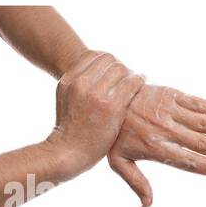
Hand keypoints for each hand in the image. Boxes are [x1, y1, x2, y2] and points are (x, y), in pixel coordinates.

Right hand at [47, 50, 144, 177]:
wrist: (69, 151)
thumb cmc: (70, 126)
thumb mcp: (65, 97)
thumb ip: (77, 81)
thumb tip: (97, 69)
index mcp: (68, 79)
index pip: (93, 55)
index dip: (106, 61)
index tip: (112, 70)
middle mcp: (81, 83)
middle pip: (108, 60)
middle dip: (119, 66)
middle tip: (126, 75)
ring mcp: (96, 94)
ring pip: (121, 69)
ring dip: (130, 72)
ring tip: (134, 80)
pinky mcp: (112, 106)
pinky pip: (132, 83)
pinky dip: (138, 80)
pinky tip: (140, 83)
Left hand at [109, 84, 205, 206]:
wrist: (106, 97)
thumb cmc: (114, 133)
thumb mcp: (118, 160)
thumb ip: (135, 181)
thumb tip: (147, 205)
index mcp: (155, 148)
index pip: (188, 161)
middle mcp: (164, 130)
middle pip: (201, 143)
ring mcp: (168, 111)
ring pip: (203, 122)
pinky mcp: (169, 94)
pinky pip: (195, 102)